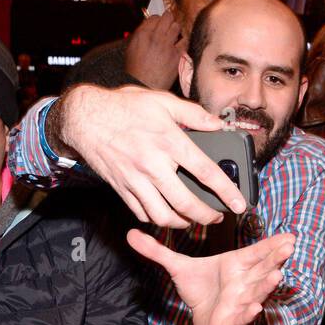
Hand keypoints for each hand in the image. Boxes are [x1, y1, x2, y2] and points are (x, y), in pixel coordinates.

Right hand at [52, 84, 243, 227]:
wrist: (84, 117)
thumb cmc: (124, 107)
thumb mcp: (162, 101)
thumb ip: (194, 114)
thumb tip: (218, 125)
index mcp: (168, 142)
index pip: (205, 172)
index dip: (226, 191)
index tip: (239, 204)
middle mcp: (152, 165)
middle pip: (186, 203)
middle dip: (207, 217)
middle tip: (216, 217)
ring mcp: (135, 180)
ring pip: (163, 216)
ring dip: (182, 223)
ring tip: (193, 219)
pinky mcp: (121, 188)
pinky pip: (142, 213)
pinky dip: (157, 219)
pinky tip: (167, 214)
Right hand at [124, 12, 183, 91]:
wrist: (144, 86)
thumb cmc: (136, 70)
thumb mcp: (131, 48)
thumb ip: (141, 34)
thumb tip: (150, 25)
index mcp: (142, 34)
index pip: (154, 17)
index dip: (158, 20)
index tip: (159, 24)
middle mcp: (154, 37)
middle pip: (167, 17)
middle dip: (169, 20)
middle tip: (169, 25)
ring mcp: (167, 46)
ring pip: (177, 26)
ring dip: (176, 29)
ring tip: (174, 35)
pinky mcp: (176, 55)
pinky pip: (184, 41)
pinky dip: (183, 41)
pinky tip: (179, 45)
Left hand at [126, 229, 295, 324]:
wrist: (200, 319)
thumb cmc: (200, 291)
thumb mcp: (177, 267)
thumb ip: (157, 251)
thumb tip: (131, 234)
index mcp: (236, 265)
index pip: (257, 252)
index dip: (272, 245)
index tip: (288, 236)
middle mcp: (244, 281)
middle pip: (263, 268)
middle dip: (276, 260)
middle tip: (289, 248)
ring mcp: (242, 300)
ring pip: (257, 291)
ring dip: (267, 285)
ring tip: (277, 277)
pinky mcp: (234, 319)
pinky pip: (243, 315)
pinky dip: (248, 312)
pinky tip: (254, 308)